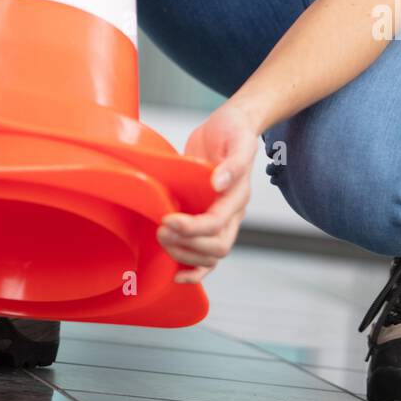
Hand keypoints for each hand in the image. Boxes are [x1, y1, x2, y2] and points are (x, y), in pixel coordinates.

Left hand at [156, 101, 258, 282]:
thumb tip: (218, 183)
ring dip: (184, 254)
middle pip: (215, 247)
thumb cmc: (234, 131)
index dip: (192, 228)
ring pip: (209, 256)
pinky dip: (192, 269)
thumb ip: (233, 163)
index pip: (217, 224)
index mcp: (238, 196)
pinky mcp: (207, 218)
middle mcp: (231, 213)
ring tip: (161, 238)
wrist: (232, 125)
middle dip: (186, 244)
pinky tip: (176, 274)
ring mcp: (220, 218)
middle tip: (161, 229)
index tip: (168, 220)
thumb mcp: (239, 139)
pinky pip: (204, 255)